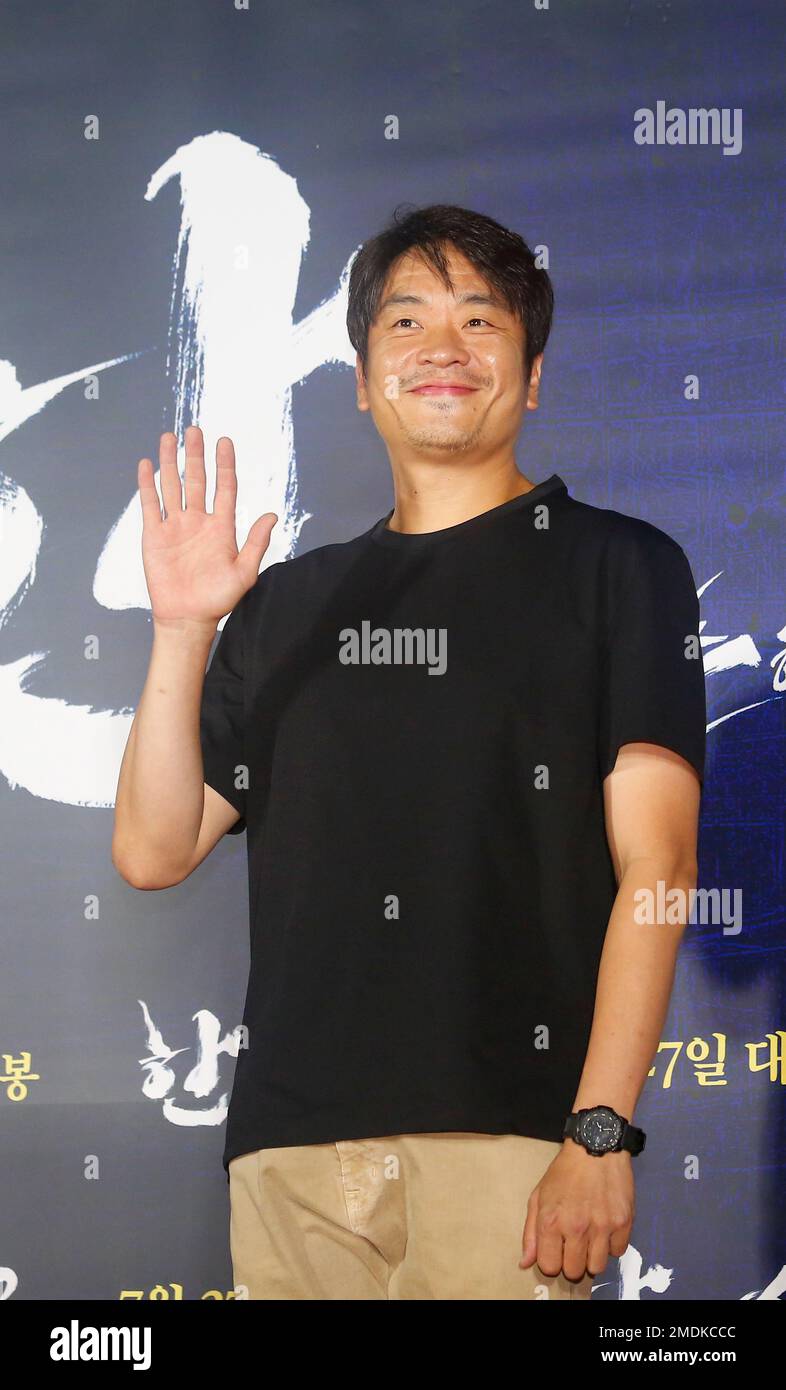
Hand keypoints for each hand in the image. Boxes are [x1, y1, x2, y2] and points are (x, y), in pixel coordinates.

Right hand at [138, 425, 276, 628]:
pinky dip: (147, 485)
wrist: (188, 618)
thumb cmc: (218, 600)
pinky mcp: (155, 536)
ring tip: (169, 437)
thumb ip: (256, 543)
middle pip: (197, 480)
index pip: (224, 488)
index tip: (224, 441)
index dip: (224, 464)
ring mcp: (175, 527)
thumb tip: (272, 515)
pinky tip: (147, 465)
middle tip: (195, 430)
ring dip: (170, 463)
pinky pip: (150, 505)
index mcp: (221, 527)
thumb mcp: (244, 572)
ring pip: (172, 486)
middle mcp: (198, 522)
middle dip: (196, 455)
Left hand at [519, 1140, 634, 1280]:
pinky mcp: (623, 1222)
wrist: (596, 1147)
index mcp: (551, 1222)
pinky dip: (612, 1245)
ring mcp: (602, 1226)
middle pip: (574, 1272)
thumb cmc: (564, 1172)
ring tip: (591, 1238)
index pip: (549, 1267)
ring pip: (597, 1267)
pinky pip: (618, 1252)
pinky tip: (605, 1228)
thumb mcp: (539, 1197)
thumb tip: (525, 1263)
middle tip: (574, 1245)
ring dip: (592, 1257)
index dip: (552, 1261)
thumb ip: (531, 1233)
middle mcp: (576, 1227)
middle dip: (572, 1263)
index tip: (556, 1250)